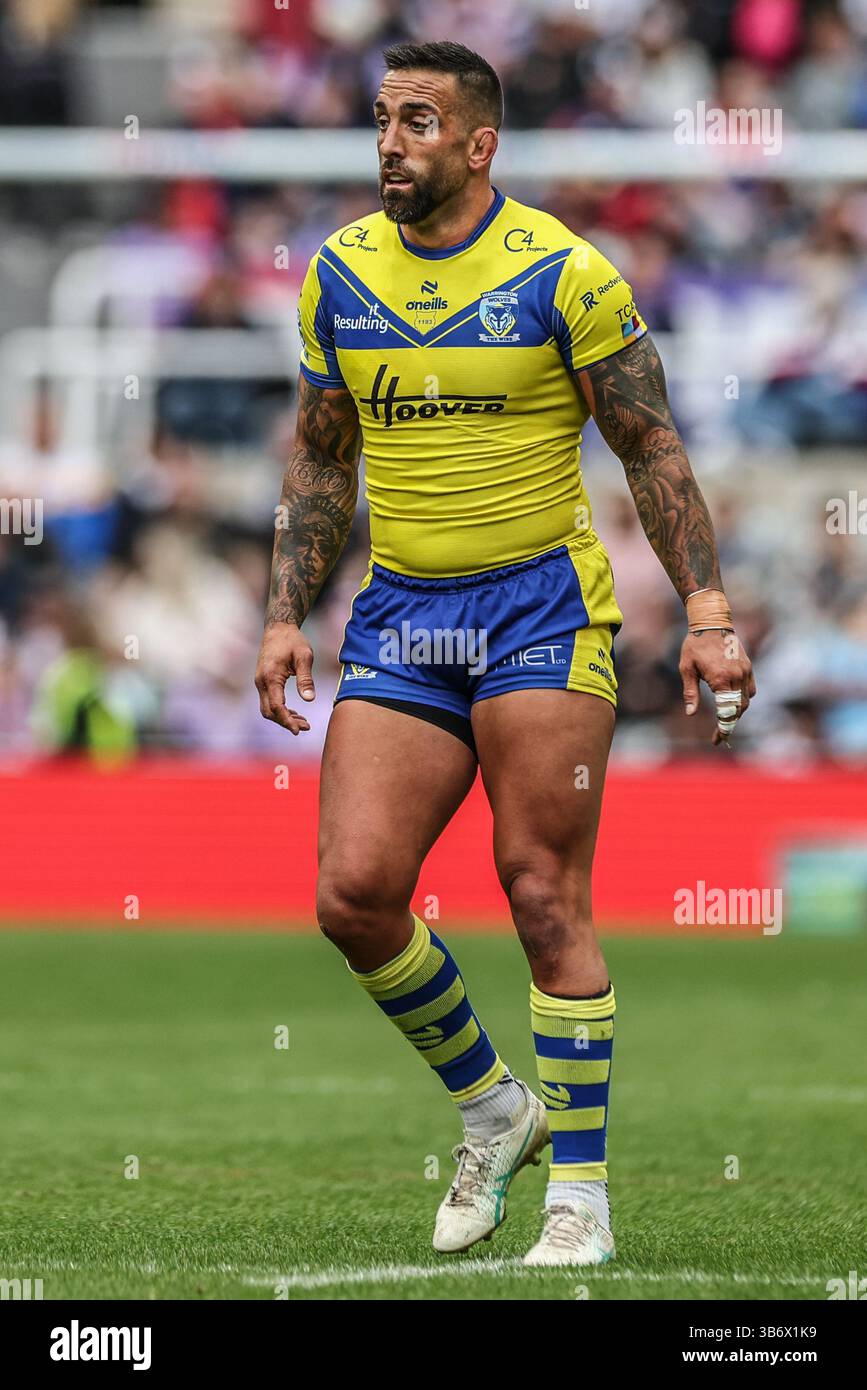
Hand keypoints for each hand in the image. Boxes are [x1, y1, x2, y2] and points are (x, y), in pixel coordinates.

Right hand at [254, 622, 315, 734]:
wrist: (278, 628)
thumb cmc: (293, 640)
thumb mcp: (304, 657)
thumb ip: (306, 679)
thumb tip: (309, 700)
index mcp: (270, 676)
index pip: (276, 706)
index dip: (286, 720)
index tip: (298, 730)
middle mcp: (261, 682)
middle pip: (269, 712)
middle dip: (286, 722)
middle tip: (306, 727)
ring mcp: (260, 682)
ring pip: (268, 709)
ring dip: (283, 718)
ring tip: (304, 723)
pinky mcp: (264, 682)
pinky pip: (269, 701)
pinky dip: (281, 710)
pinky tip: (295, 714)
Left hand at [679, 630, 755, 745]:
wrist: (712, 623)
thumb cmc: (694, 645)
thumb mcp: (686, 669)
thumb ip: (690, 693)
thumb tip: (690, 714)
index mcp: (721, 679)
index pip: (726, 712)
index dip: (723, 729)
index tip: (717, 740)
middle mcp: (737, 677)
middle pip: (738, 710)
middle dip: (729, 724)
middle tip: (719, 735)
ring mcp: (745, 672)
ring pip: (746, 701)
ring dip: (736, 713)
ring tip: (724, 720)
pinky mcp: (748, 667)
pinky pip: (751, 690)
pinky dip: (743, 699)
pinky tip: (732, 702)